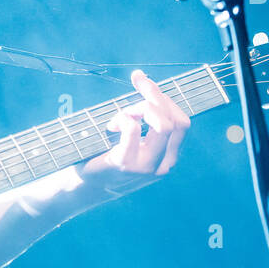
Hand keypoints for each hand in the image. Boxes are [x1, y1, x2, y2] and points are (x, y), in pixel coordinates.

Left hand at [76, 69, 189, 198]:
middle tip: (133, 89)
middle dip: (155, 97)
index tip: (143, 80)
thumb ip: (145, 119)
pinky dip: (124, 119)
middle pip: (176, 121)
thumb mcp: (134, 139)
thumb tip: (144, 81)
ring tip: (123, 115)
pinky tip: (112, 127)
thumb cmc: (108, 156)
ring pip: (163, 125)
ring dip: (141, 109)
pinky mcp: (125, 164)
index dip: (165, 98)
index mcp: (168, 156)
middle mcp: (163, 163)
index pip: (182, 122)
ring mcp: (146, 166)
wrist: (86, 187)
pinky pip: (134, 130)